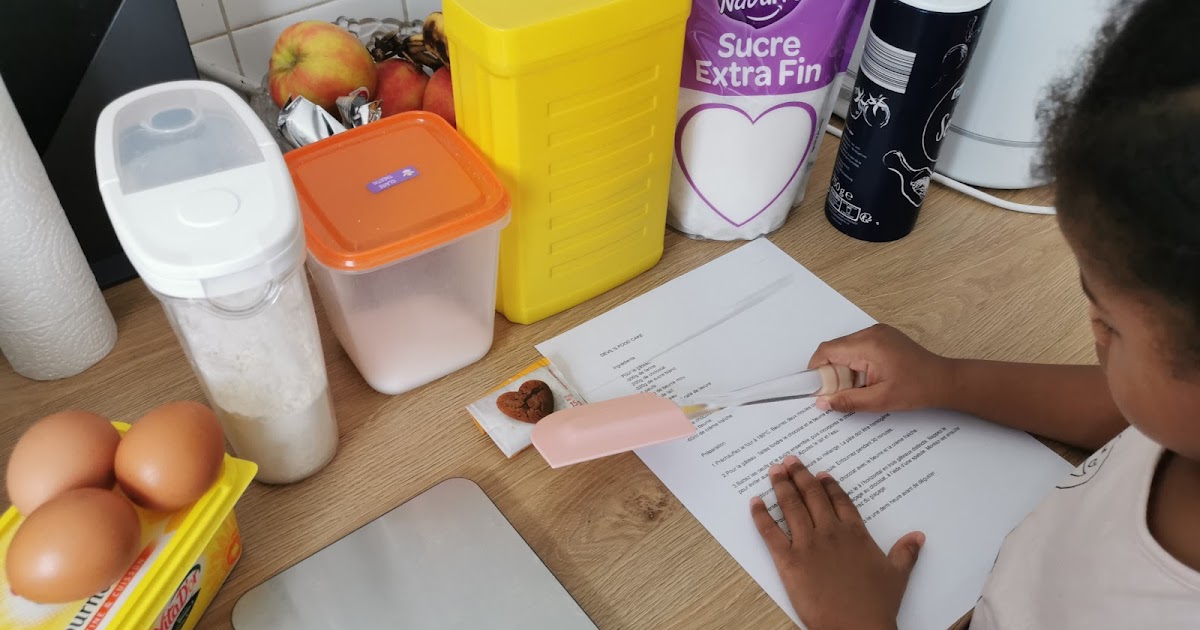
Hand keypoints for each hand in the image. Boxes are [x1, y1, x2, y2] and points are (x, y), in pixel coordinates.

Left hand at [751, 455, 923, 629]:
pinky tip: (755, 502)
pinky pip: (770, 532)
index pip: (839, 500)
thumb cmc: (877, 604)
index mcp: (855, 533)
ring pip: (791, 506)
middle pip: (812, 495)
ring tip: (774, 470)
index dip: (828, 485)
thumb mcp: (897, 575)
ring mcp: (808, 544)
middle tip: (790, 461)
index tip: (820, 474)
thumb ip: (906, 552)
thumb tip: (918, 536)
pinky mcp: (788, 560)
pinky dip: (760, 515)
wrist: (855, 627)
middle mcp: (830, 532)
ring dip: (781, 485)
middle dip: (800, 475)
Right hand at [808, 324, 952, 412]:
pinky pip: (857, 346)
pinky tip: (866, 378)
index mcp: (868, 345)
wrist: (944, 380)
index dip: (816, 369)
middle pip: (834, 348)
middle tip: (839, 392)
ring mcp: (877, 332)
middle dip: (830, 371)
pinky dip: (854, 362)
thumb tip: (822, 402)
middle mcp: (870, 333)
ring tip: (857, 386)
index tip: (816, 387)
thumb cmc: (917, 388)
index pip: (827, 350)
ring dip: (843, 367)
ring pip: (844, 347)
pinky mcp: (882, 336)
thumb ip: (847, 401)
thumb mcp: (879, 400)